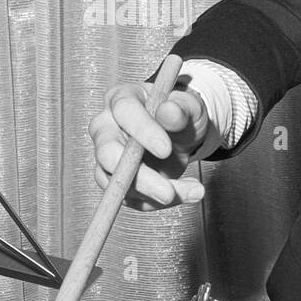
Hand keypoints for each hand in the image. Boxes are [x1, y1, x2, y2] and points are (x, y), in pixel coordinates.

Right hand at [88, 80, 209, 210]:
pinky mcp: (115, 180)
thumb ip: (182, 107)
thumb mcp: (190, 107)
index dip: (143, 131)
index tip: (166, 150)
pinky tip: (185, 193)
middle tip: (168, 192)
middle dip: (140, 177)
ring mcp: (107, 156)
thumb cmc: (181, 115)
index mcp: (122, 99)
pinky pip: (130, 198)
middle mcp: (106, 127)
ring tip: (194, 191)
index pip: (124, 112)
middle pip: (108, 154)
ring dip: (154, 195)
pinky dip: (157, 202)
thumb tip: (169, 111)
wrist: (181, 135)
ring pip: (118, 182)